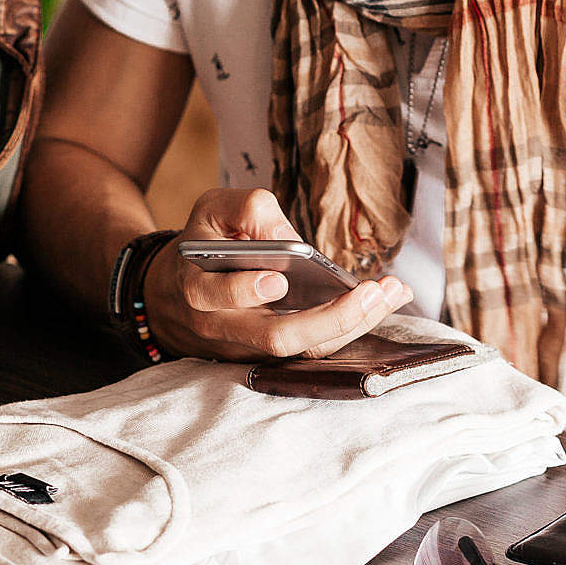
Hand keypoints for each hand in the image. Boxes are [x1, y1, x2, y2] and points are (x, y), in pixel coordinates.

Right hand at [143, 188, 412, 360]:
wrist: (172, 297)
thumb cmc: (201, 247)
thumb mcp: (210, 210)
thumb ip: (245, 209)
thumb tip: (289, 236)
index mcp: (198, 289)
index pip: (218, 298)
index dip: (246, 291)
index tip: (278, 280)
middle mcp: (225, 328)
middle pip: (277, 338)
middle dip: (330, 319)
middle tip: (371, 293)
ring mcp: (252, 348)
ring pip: (305, 349)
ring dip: (355, 324)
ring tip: (393, 291)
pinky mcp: (274, 355)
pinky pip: (317, 347)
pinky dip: (355, 325)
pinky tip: (385, 299)